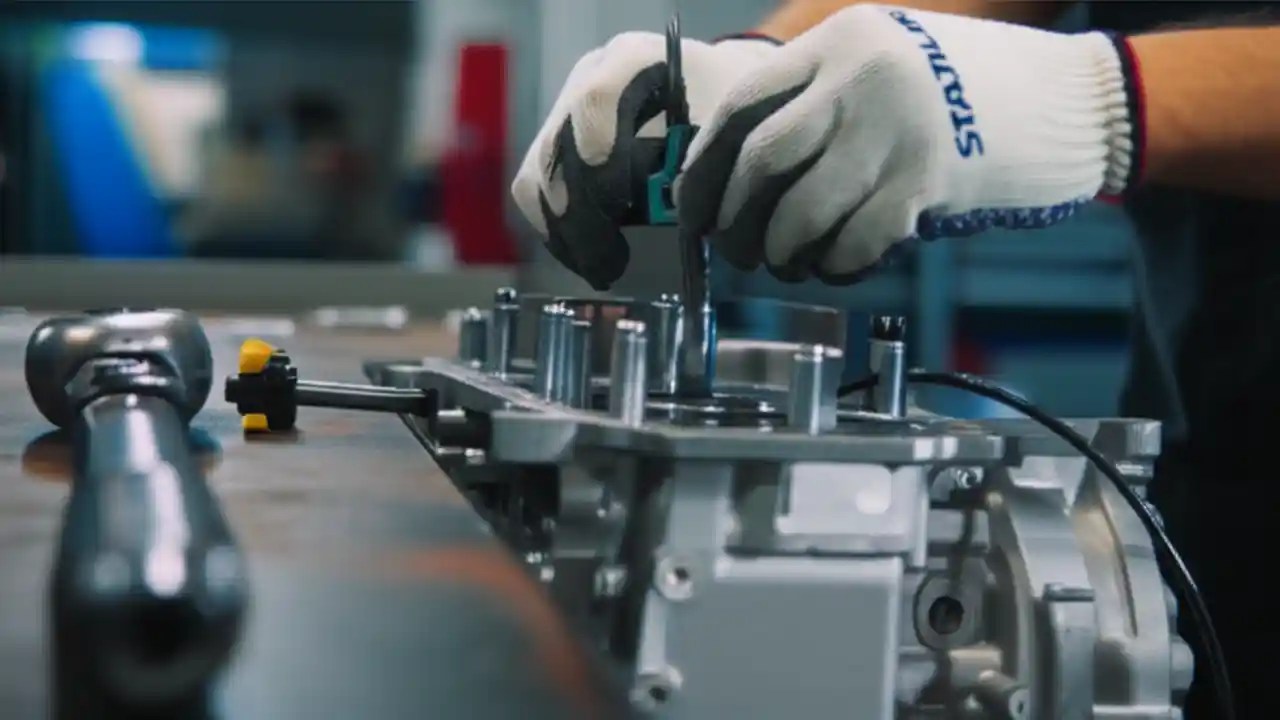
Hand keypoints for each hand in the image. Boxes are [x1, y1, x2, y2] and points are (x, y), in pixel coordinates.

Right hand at [511, 33, 776, 289]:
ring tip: (602, 267)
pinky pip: (537, 193)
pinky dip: (559, 231)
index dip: (598, 156)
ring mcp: (567, 109)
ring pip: (536, 176)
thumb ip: (704, 163)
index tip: (619, 209)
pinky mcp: (557, 144)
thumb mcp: (732, 130)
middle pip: (556, 147)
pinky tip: (589, 257)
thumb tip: (681, 210)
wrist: (718, 94)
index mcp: (635, 60)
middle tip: (610, 264)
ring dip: (564, 230)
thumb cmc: (732, 115)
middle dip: (579, 214)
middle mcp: (589, 77)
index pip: (596, 101)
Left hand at [677, 5, 1136, 283]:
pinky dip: (834, 265)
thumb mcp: (886, 67)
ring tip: (786, 263)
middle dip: (733, 219)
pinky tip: (837, 266)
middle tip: (735, 251)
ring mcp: (898, 124)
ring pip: (801, 208)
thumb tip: (736, 180)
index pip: (741, 106)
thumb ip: (819, 104)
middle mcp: (862, 74)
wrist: (1078, 99)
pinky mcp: (932, 178)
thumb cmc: (970, 93)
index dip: (705, 168)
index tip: (694, 210)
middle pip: (762, 160)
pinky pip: (854, 240)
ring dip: (782, 251)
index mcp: (841, 42)